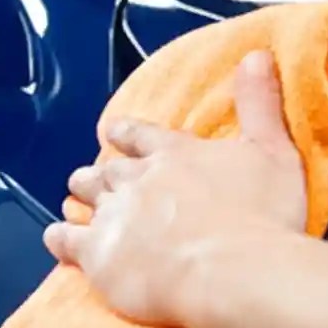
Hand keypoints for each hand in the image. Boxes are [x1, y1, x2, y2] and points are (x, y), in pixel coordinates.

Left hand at [43, 50, 307, 327]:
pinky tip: (54, 237)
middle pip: (109, 170)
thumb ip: (259, 103)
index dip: (126, 134)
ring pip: (87, 199)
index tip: (113, 132)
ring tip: (73, 197)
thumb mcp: (273, 151)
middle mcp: (138, 179)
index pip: (142, 136)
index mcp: (176, 154)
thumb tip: (256, 55)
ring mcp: (114, 216)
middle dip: (100, 172)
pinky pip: (67, 240)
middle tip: (89, 174)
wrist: (232, 272)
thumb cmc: (261, 218)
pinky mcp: (98, 254)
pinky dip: (59, 237)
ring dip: (80, 196)